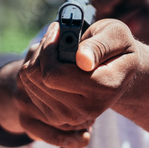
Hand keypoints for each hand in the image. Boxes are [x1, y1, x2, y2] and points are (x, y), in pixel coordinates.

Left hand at [14, 18, 139, 147]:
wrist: (119, 73)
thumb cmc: (118, 49)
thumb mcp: (117, 36)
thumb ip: (100, 46)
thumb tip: (82, 60)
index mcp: (104, 88)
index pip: (54, 74)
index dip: (50, 48)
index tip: (58, 29)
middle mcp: (87, 110)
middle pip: (39, 78)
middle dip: (43, 50)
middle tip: (55, 33)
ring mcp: (70, 118)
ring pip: (30, 82)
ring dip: (38, 58)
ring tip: (56, 47)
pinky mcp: (56, 118)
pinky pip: (29, 89)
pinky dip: (36, 71)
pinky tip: (53, 62)